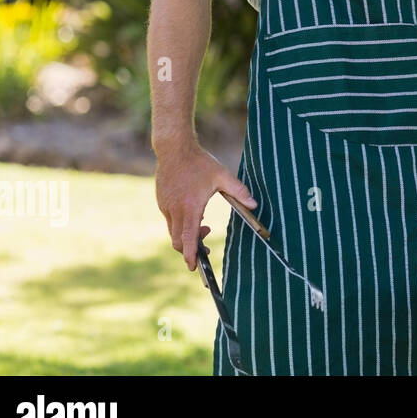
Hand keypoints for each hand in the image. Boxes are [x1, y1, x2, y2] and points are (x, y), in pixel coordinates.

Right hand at [154, 137, 256, 270]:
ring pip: (174, 231)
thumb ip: (239, 191)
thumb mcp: (222, 176)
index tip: (194, 268)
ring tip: (205, 226)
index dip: (190, 256)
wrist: (174, 149)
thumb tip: (254, 204)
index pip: (188, 239)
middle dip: (191, 249)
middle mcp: (175, 210)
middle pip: (179, 241)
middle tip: (207, 245)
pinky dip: (182, 224)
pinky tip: (194, 212)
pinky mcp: (162, 202)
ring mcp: (166, 206)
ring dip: (188, 235)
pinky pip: (171, 220)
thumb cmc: (199, 162)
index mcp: (190, 207)